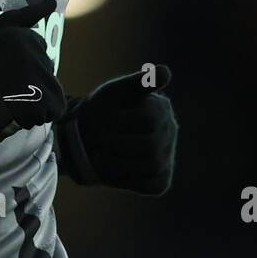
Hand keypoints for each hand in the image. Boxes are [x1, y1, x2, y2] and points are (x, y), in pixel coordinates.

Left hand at [57, 65, 176, 194]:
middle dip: (117, 143)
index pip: (147, 119)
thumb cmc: (103, 110)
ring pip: (149, 166)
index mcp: (161, 108)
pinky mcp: (160, 181)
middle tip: (101, 138)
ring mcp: (167, 158)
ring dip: (117, 161)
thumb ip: (138, 82)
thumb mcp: (115, 92)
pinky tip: (114, 167)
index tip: (106, 117)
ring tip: (103, 153)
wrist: (87, 137)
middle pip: (150, 146)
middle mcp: (170, 133)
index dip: (119, 121)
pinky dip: (125, 178)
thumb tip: (166, 72)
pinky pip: (147, 185)